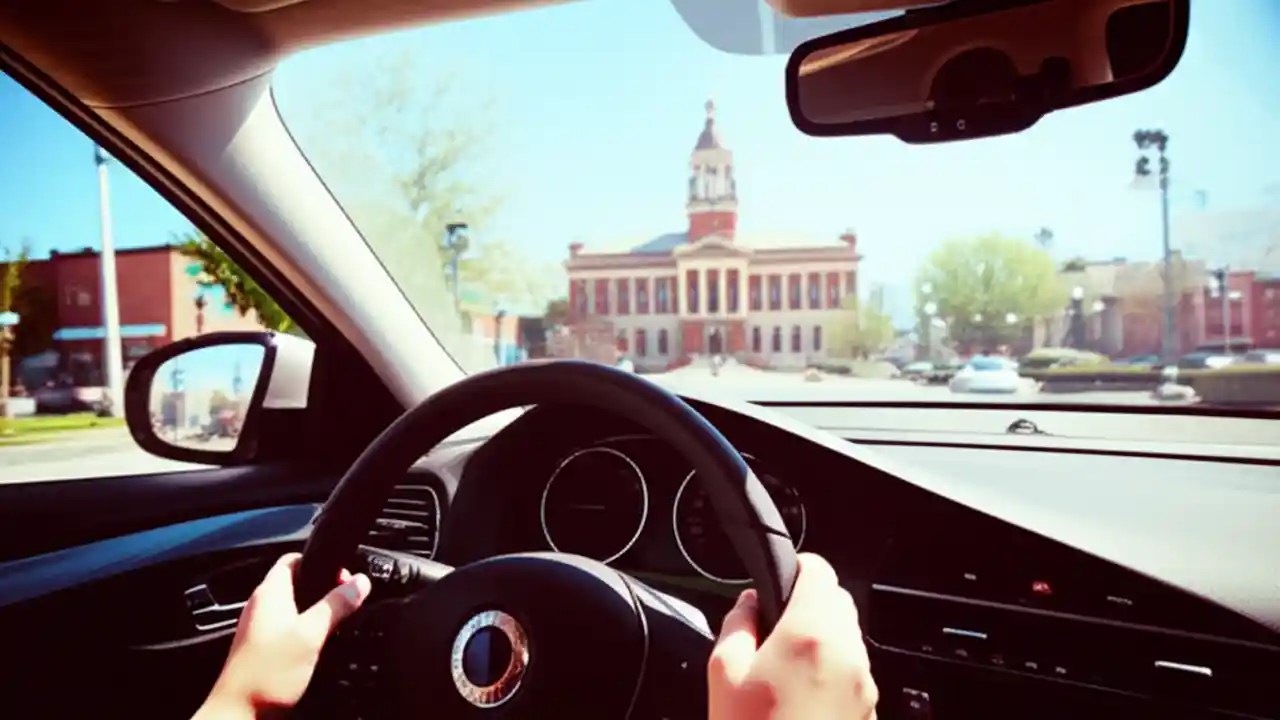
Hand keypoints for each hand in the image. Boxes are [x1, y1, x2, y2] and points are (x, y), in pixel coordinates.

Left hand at [193, 553, 371, 718]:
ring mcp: (258, 627)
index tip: (344, 577)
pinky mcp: (261, 648)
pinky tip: (317, 646)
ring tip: (334, 625)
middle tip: (345, 603)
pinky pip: (287, 628)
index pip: (294, 558)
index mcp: (269, 592)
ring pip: (293, 606)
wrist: (239, 713)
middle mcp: (261, 605)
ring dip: (315, 611)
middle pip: (296, 582)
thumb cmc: (268, 673)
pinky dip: (304, 630)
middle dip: (323, 589)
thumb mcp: (311, 634)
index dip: (321, 562)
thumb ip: (337, 605)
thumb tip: (361, 582)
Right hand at [708, 553, 877, 719]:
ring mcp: (864, 686)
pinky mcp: (869, 711)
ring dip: (822, 642)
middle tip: (774, 632)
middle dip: (808, 606)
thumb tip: (748, 605)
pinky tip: (802, 699)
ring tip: (785, 673)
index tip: (781, 580)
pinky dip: (832, 675)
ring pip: (847, 640)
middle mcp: (848, 655)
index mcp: (810, 634)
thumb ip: (737, 624)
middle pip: (838, 602)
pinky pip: (853, 675)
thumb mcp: (724, 674)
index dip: (797, 568)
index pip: (819, 569)